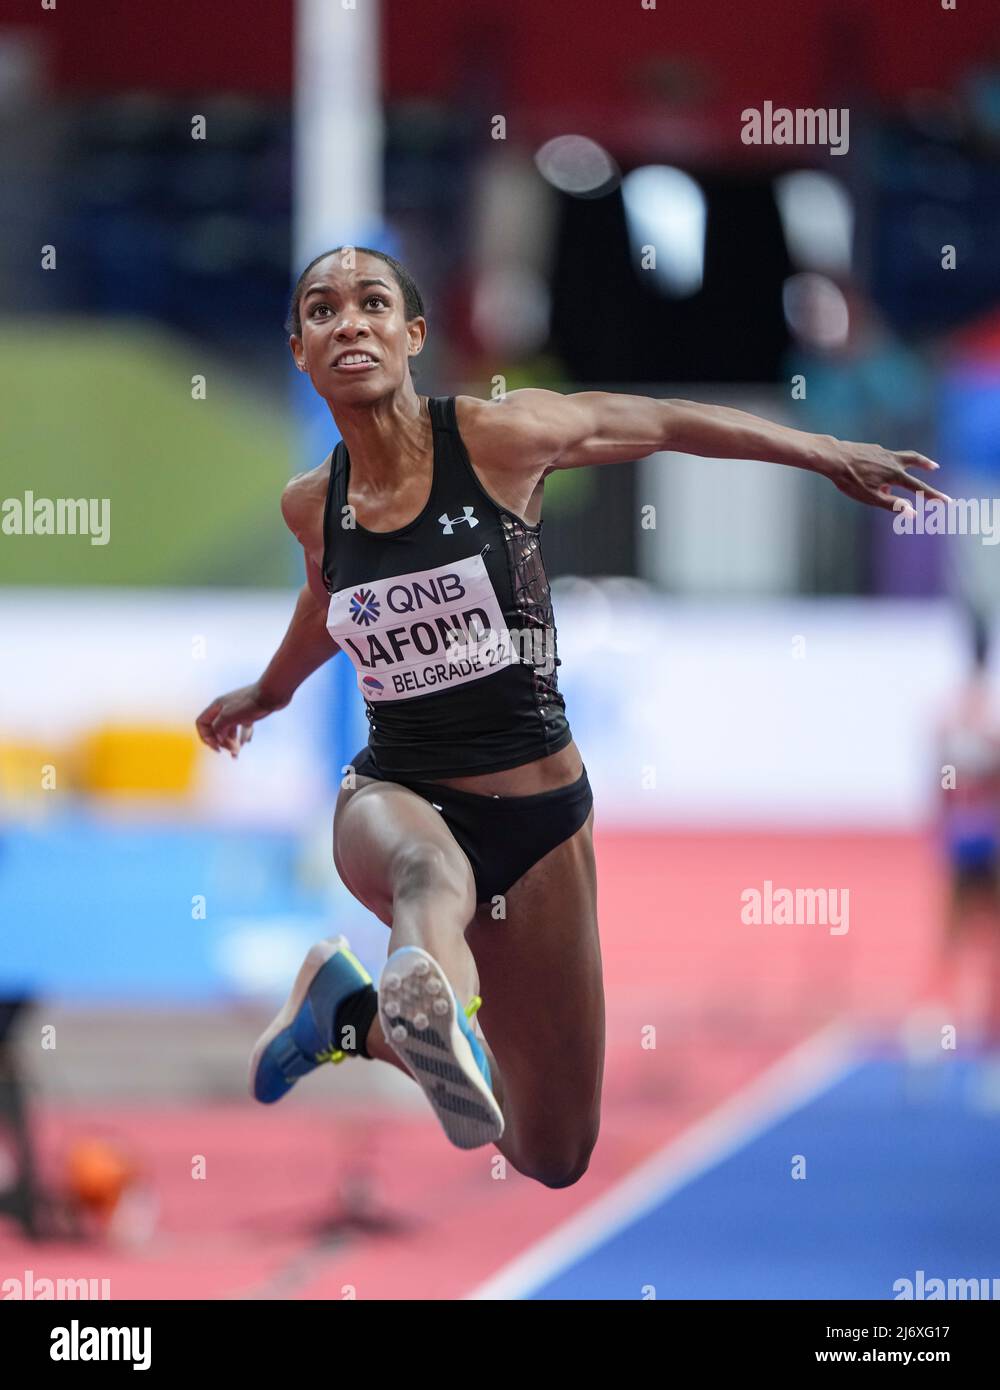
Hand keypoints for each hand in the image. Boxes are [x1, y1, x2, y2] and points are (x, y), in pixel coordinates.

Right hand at [195, 682, 286, 757]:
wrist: (272, 694)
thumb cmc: (249, 703)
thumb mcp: (228, 716)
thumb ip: (218, 728)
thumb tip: (218, 739)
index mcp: (216, 706)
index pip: (202, 723)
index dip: (206, 737)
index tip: (217, 746)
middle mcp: (224, 708)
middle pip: (216, 729)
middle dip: (222, 742)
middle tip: (233, 751)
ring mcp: (237, 711)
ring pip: (229, 730)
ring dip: (231, 743)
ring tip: (237, 754)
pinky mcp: (248, 714)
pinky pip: (242, 728)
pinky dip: (243, 736)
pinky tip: (247, 742)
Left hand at [818, 439, 951, 516]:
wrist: (834, 457)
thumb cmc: (850, 480)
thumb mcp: (871, 497)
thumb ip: (892, 504)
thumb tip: (913, 513)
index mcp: (894, 475)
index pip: (919, 488)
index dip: (934, 496)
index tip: (947, 501)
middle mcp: (892, 461)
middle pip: (915, 461)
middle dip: (926, 465)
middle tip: (935, 467)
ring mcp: (883, 453)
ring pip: (902, 455)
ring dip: (911, 459)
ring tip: (915, 461)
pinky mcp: (873, 449)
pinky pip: (886, 456)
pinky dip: (889, 462)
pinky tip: (880, 466)